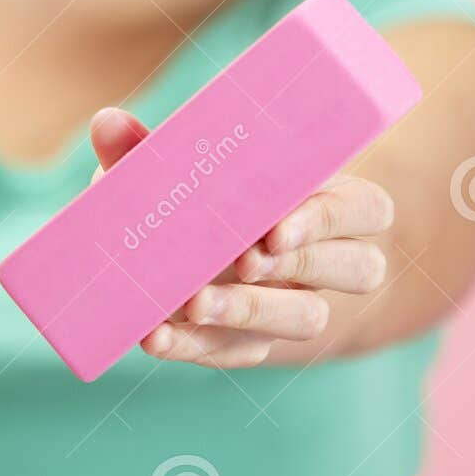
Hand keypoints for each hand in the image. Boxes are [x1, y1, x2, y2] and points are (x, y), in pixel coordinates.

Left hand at [89, 106, 393, 368]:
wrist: (175, 252)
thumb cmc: (194, 191)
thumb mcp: (175, 166)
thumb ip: (145, 148)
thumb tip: (108, 124)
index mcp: (326, 196)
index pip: (366, 209)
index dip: (330, 220)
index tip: (276, 229)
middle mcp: (326, 256)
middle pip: (356, 269)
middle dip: (298, 267)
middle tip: (243, 261)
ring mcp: (295, 304)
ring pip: (308, 319)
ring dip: (249, 311)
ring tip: (194, 303)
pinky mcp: (254, 343)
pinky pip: (241, 352)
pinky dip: (195, 345)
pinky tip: (156, 335)